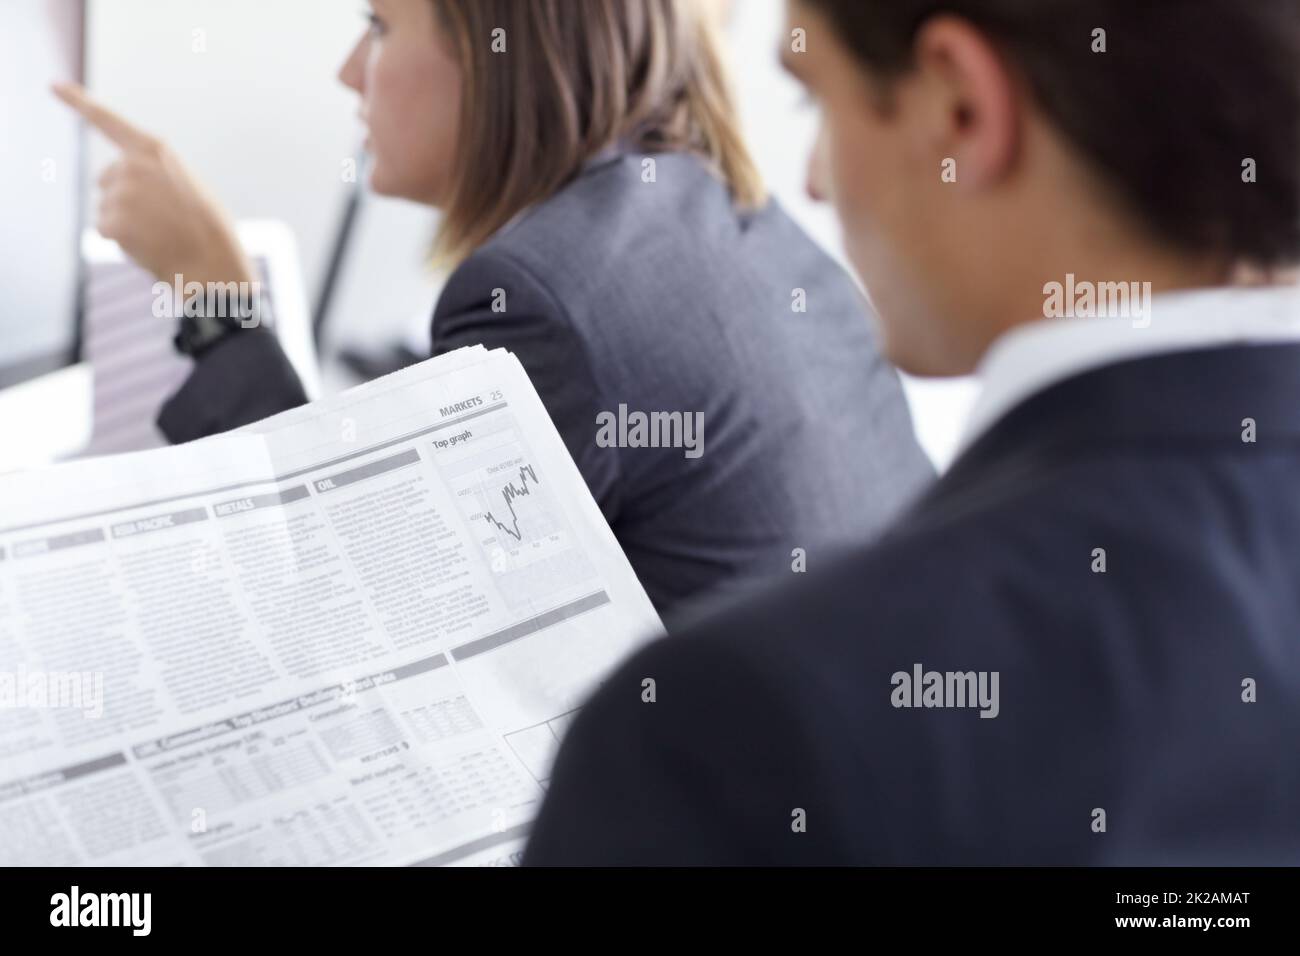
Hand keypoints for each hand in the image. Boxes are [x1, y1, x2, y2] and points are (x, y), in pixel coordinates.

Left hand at [52, 83, 254, 288]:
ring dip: (127, 223)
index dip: (77, 101)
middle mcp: (132, 165)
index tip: (54, 85)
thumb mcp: (188, 185)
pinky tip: (150, 245)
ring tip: (161, 235)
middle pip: (107, 181)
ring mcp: (121, 193)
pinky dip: (123, 242)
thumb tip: (124, 191)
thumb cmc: (208, 230)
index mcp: (154, 150)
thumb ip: (155, 175)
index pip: (107, 120)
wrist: (215, 264)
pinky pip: (105, 230)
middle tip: (162, 220)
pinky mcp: (113, 221)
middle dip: (124, 199)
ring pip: (107, 208)